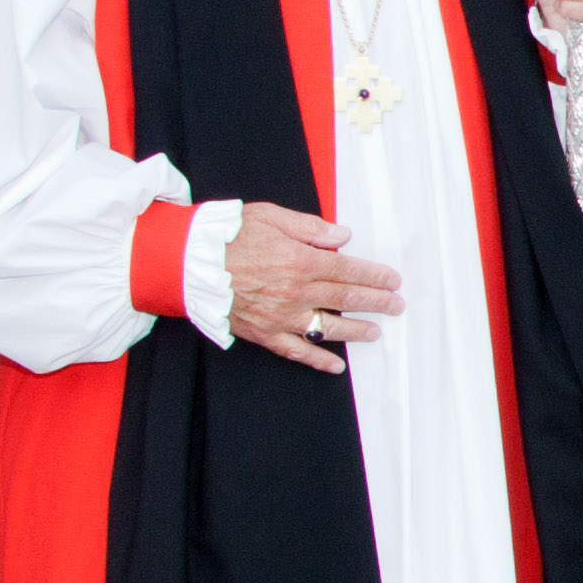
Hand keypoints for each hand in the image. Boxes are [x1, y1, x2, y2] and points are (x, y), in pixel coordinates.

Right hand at [224, 202, 404, 375]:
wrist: (186, 262)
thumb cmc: (226, 235)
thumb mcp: (271, 217)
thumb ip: (311, 228)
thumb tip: (343, 236)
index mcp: (300, 260)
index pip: (349, 270)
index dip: (375, 276)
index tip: (392, 280)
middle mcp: (296, 291)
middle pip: (346, 298)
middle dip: (376, 302)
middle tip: (396, 305)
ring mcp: (281, 316)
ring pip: (329, 327)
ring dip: (357, 330)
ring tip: (375, 332)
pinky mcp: (264, 333)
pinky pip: (297, 351)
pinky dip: (318, 360)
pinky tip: (336, 366)